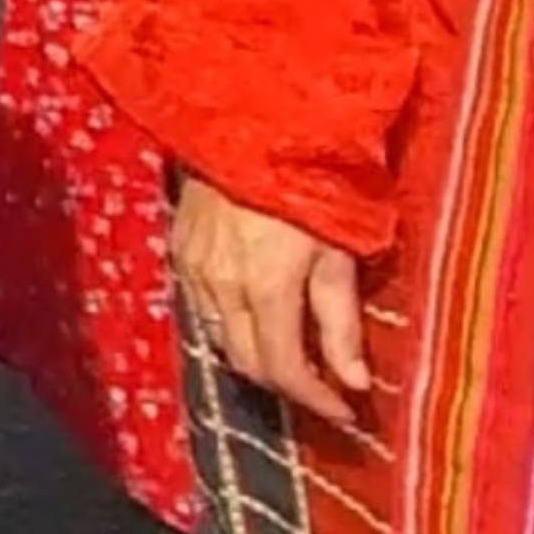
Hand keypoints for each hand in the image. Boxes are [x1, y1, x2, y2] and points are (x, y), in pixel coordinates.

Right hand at [175, 178, 375, 429]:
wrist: (247, 119)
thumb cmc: (310, 178)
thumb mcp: (340, 248)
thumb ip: (341, 318)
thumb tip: (354, 382)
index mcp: (264, 288)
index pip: (284, 369)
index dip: (316, 400)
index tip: (347, 414)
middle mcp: (220, 287)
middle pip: (247, 363)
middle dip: (287, 385)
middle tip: (324, 389)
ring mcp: (193, 268)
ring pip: (219, 338)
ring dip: (256, 355)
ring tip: (293, 353)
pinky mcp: (179, 248)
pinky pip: (202, 307)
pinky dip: (230, 324)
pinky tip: (255, 314)